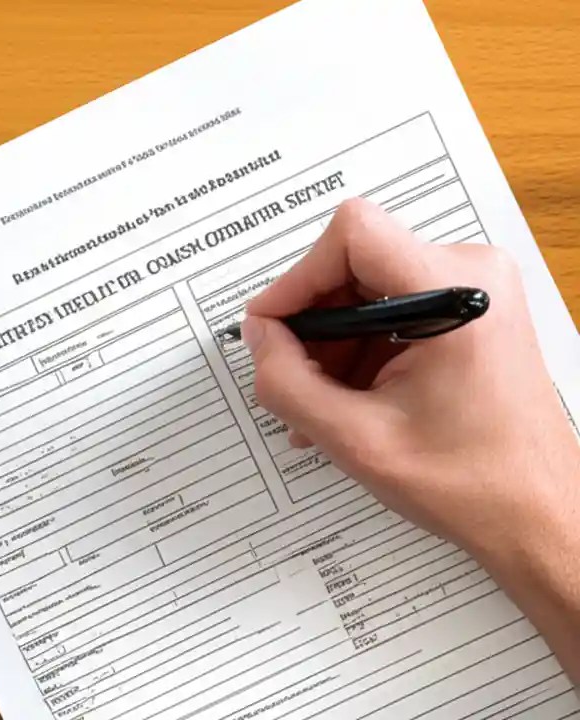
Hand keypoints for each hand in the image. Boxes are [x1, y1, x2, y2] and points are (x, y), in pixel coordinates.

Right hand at [243, 198, 579, 678]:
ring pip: (367, 288)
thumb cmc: (474, 482)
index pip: (352, 234)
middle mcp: (473, 276)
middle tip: (292, 374)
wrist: (536, 514)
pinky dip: (359, 349)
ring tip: (321, 403)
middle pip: (354, 262)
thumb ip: (288, 381)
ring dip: (333, 343)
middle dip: (313, 322)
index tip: (273, 325)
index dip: (298, 278)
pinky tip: (348, 398)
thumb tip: (258, 336)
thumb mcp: (354, 438)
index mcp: (456, 293)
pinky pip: (390, 308)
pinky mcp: (470, 311)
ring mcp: (475, 292)